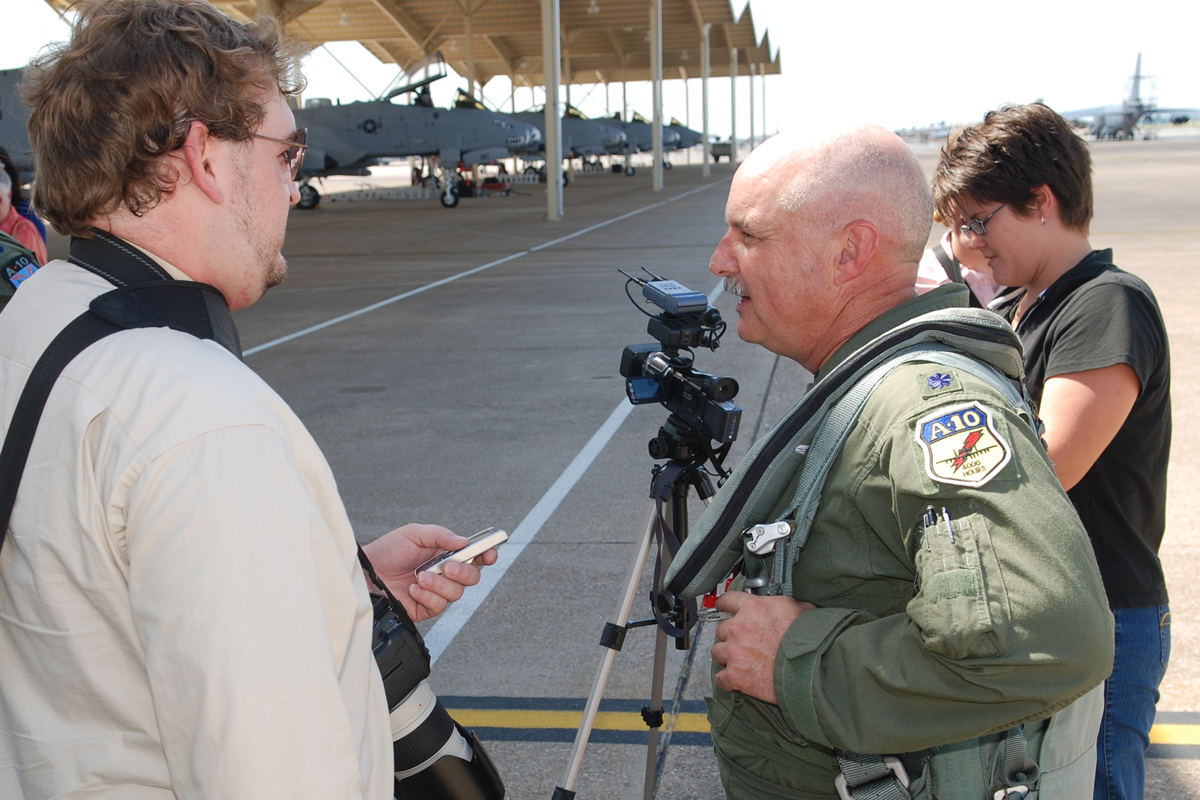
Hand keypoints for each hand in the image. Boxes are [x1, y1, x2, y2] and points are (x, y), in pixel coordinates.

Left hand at [361, 524, 499, 622]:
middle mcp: (445, 573)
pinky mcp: (425, 608)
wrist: (366, 573)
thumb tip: (463, 541)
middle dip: (464, 572)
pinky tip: (413, 590)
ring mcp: (436, 591)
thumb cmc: (388, 551)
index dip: (487, 555)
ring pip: (456, 594)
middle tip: (448, 567)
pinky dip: (427, 597)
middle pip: (472, 577)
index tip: (489, 554)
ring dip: (439, 585)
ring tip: (420, 577)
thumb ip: (439, 535)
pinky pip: (438, 606)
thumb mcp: (413, 534)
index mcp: (447, 553)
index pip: (475, 556)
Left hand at [710, 591, 813, 703]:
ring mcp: (734, 652)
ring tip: (742, 661)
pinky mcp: (734, 675)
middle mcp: (739, 627)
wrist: (810, 670)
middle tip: (745, 643)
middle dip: (731, 636)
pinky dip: (727, 679)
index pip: (727, 600)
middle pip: (722, 629)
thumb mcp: (799, 610)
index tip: (724, 609)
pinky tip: (737, 679)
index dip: (725, 605)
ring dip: (727, 656)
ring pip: (717, 651)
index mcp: (753, 608)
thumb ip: (785, 605)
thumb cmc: (808, 641)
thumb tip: (792, 605)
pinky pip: (721, 677)